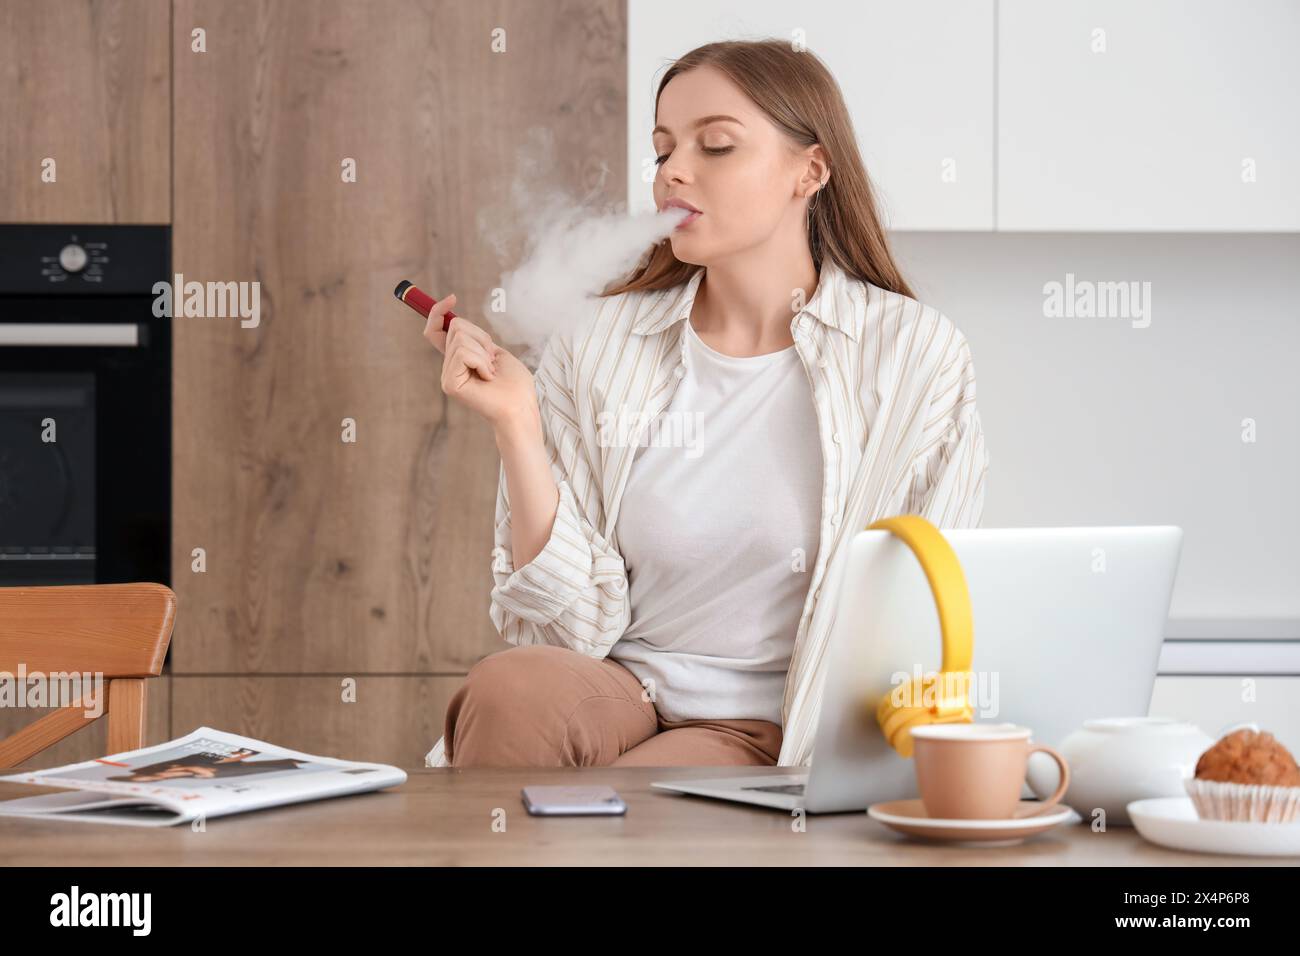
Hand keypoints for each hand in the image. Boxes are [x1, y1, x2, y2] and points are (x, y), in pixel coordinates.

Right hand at [423, 293, 538, 431]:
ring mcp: (447, 375)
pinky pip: (464, 353)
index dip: (438, 312)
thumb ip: (474, 338)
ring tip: (491, 371)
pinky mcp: (450, 383)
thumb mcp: (494, 351)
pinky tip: (488, 377)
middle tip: (493, 360)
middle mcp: (449, 366)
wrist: (521, 407)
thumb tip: (453, 318)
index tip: (451, 298)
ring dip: (483, 351)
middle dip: (481, 336)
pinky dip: (482, 360)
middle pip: (456, 326)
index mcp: (458, 359)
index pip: (436, 330)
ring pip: (460, 338)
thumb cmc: (514, 383)